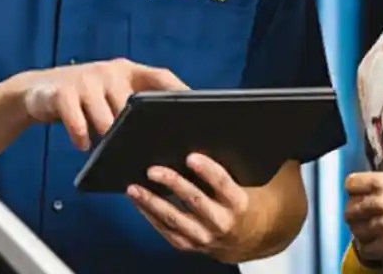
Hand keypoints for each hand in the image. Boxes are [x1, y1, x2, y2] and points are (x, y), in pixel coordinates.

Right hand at [14, 58, 187, 149]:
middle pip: (133, 105)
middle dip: (139, 128)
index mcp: (127, 71)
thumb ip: (132, 106)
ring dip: (108, 137)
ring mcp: (85, 80)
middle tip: (147, 148)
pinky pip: (77, 122)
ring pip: (106, 118)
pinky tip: (83, 147)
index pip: (160, 77)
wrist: (37, 92)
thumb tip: (165, 137)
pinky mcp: (62, 93)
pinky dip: (81, 137)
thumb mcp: (110, 94)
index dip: (180, 91)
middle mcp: (109, 71)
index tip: (196, 111)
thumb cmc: (84, 100)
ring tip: (109, 150)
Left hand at [127, 154, 253, 262]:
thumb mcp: (244, 184)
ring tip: (134, 188)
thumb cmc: (241, 203)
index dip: (208, 170)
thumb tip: (208, 138)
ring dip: (152, 202)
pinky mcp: (189, 245)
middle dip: (172, 184)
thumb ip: (227, 167)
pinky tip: (138, 202)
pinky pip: (166, 230)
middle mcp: (222, 222)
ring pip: (175, 219)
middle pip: (195, 201)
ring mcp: (204, 237)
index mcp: (239, 203)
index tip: (191, 157)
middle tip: (153, 170)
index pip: (223, 184)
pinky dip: (150, 215)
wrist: (248, 237)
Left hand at [343, 172, 382, 260]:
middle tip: (364, 214)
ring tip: (369, 229)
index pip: (351, 184)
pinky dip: (368, 248)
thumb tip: (380, 185)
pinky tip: (375, 245)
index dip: (355, 189)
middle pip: (350, 208)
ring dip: (360, 230)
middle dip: (356, 211)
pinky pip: (367, 249)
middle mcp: (380, 202)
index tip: (360, 193)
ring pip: (355, 229)